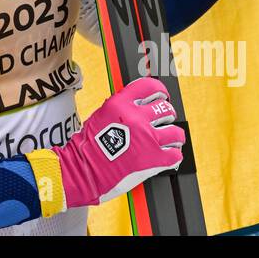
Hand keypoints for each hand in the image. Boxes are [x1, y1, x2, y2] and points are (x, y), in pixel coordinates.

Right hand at [53, 77, 183, 207]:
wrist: (83, 170)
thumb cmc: (87, 146)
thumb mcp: (101, 115)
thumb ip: (122, 108)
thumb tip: (139, 105)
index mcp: (121, 104)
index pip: (150, 86)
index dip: (160, 90)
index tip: (162, 96)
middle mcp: (136, 118)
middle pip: (165, 109)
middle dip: (167, 115)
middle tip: (164, 121)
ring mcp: (147, 139)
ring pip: (176, 132)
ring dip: (174, 137)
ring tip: (169, 140)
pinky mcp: (154, 159)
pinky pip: (176, 154)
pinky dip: (173, 156)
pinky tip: (167, 156)